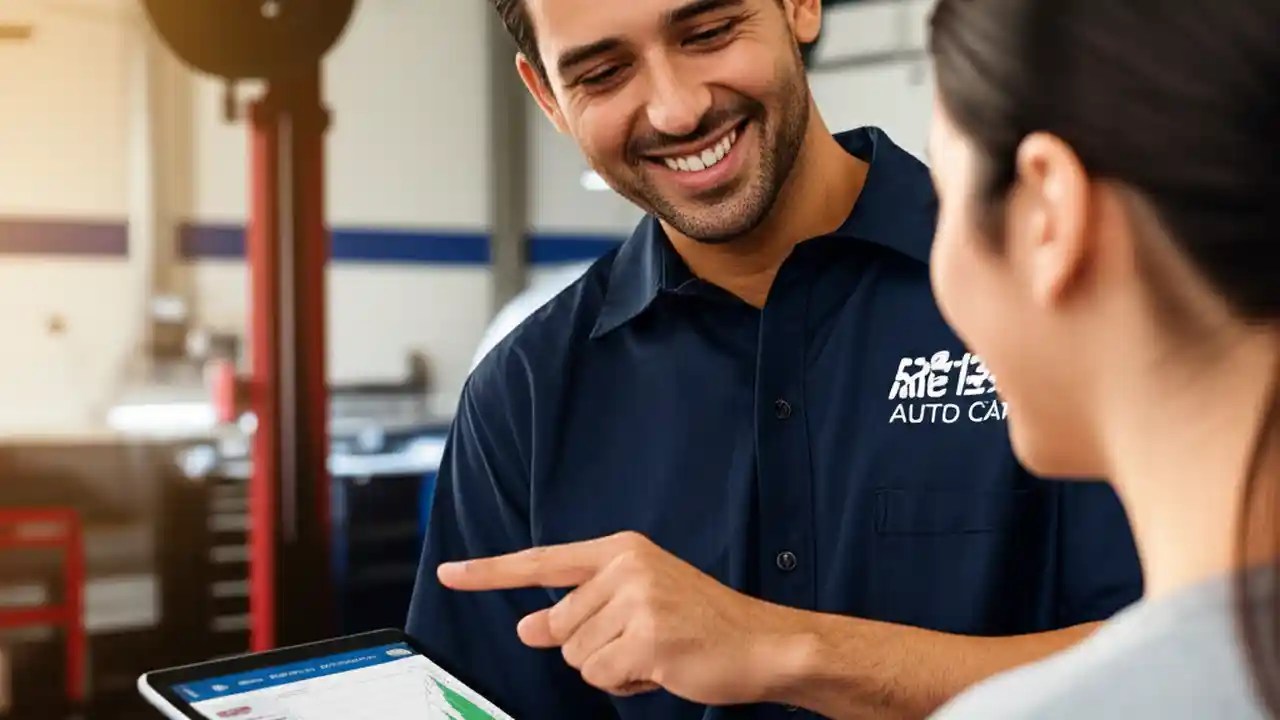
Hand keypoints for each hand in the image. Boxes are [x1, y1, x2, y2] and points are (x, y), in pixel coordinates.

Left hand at [437, 531, 800, 704]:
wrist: (761, 643)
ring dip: (609, 668)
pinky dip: (624, 684)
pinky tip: (659, 668)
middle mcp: (625, 568)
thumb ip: (578, 611)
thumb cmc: (699, 622)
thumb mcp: (635, 604)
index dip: (490, 572)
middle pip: (558, 625)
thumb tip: (526, 627)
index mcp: (621, 550)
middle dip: (589, 646)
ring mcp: (636, 601)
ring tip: (654, 652)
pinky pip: (599, 676)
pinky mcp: (646, 638)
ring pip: (575, 656)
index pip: (542, 562)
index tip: (449, 575)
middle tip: (641, 640)